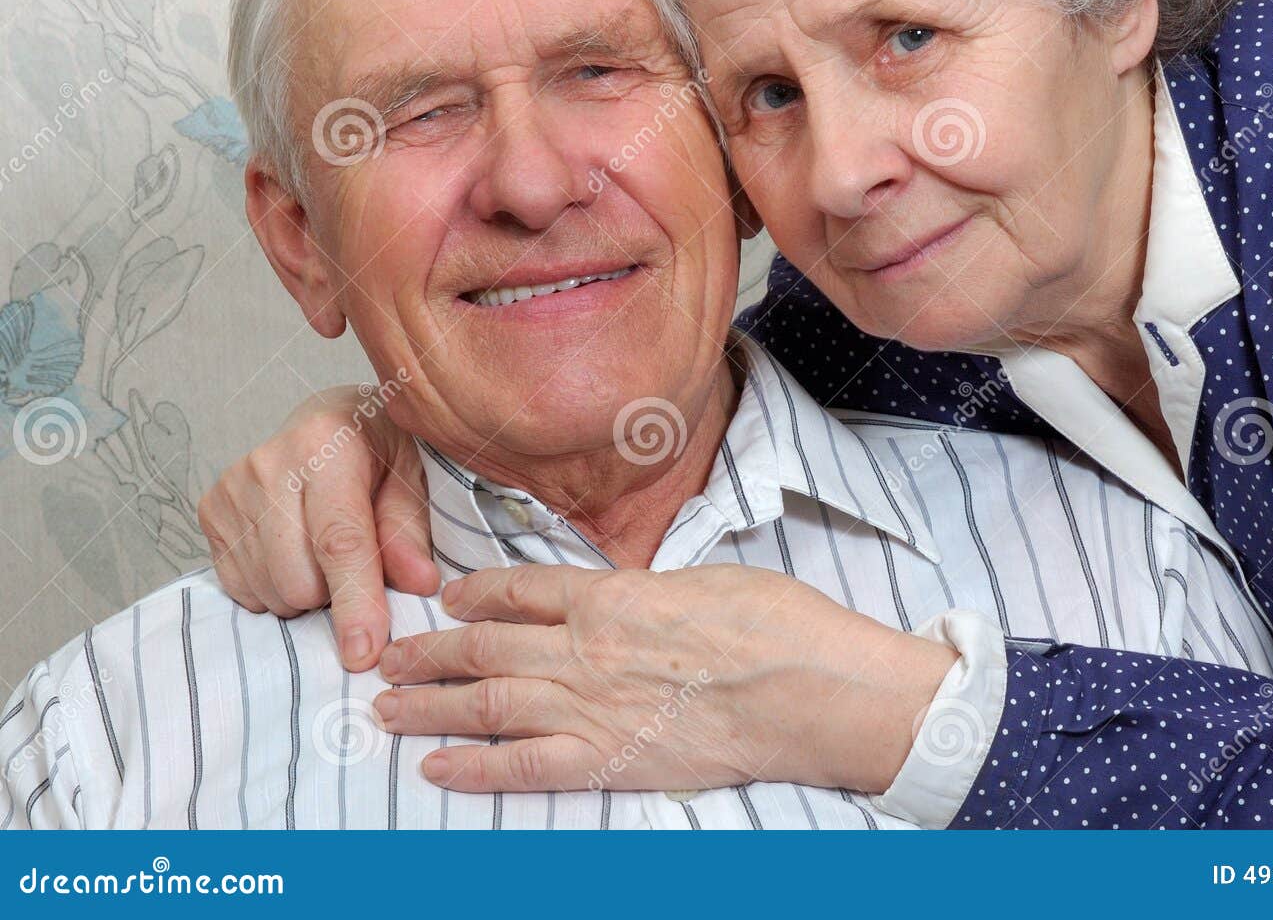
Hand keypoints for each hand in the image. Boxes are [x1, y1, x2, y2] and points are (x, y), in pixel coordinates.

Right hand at [197, 385, 437, 669]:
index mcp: (327, 444)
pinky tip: (294, 549)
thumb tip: (419, 585)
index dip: (355, 602)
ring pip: (270, 592)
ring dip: (306, 592)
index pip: (339, 540)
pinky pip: (242, 588)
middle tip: (357, 564)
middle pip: (298, 579)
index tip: (364, 652)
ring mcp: (232, 488)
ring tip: (325, 550)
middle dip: (335, 594)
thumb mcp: (414, 478)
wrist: (333, 422)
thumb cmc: (381, 452)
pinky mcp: (210, 511)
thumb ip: (411, 532)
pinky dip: (274, 586)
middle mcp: (269, 464)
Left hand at [373, 564, 956, 794]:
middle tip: (388, 656)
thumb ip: (650, 590)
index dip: (476, 593)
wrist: (811, 689)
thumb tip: (627, 596)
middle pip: (486, 646)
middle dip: (430, 652)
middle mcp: (587, 647)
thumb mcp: (707, 578)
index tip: (447, 598)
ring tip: (387, 707)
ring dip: (430, 705)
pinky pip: (523, 767)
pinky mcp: (609, 760)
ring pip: (487, 703)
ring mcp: (592, 706)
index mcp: (614, 594)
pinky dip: (474, 768)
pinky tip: (436, 769)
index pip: (521, 587)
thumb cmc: (777, 625)